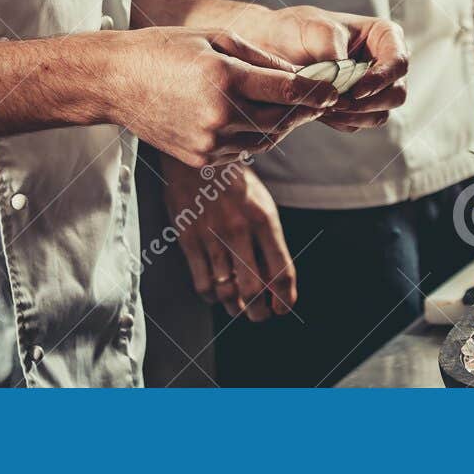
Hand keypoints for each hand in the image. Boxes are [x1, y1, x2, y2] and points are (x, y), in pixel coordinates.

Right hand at [105, 27, 337, 167]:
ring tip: (288, 106)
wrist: (116, 81)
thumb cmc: (165, 49)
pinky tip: (255, 118)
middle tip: (318, 96)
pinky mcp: (201, 159)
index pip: (288, 89)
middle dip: (304, 108)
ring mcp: (209, 142)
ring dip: (283, 124)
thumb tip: (299, 75)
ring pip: (266, 139)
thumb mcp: (216, 38)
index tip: (334, 87)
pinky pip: (243, 150)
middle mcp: (219, 115)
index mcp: (224, 78)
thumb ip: (261, 58)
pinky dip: (256, 136)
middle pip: (282, 118)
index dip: (317, 89)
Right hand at [162, 156, 294, 321]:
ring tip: (239, 309)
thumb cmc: (234, 182)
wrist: (197, 158)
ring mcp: (212, 235)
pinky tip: (216, 294)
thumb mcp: (261, 203)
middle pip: (254, 289)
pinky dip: (212, 297)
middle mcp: (240, 229)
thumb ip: (268, 240)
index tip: (282, 309)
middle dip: (260, 312)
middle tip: (260, 315)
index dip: (285, 299)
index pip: (281, 270)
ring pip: (227, 291)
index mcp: (265, 219)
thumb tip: (273, 281)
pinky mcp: (188, 238)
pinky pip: (202, 283)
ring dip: (235, 308)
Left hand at [225, 5, 408, 132]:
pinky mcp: (356, 107)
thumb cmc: (295, 28)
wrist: (271, 48)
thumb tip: (344, 73)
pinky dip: (342, 121)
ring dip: (354, 115)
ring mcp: (372, 88)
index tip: (355, 89)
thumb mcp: (313, 28)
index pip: (399, 62)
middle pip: (396, 93)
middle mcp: (384, 63)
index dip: (382, 79)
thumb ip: (332, 48)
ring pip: (380, 114)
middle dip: (368, 102)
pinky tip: (320, 110)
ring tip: (324, 106)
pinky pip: (358, 123)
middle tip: (336, 103)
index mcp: (384, 36)